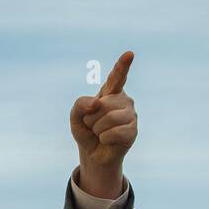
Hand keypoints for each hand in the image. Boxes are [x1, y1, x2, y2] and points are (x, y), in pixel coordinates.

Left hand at [71, 50, 137, 197]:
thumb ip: (80, 104)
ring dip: (98, 129)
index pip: (117, 77)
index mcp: (110, 92)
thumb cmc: (86, 131)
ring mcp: (131, 115)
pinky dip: (105, 138)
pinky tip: (108, 140)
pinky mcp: (133, 130)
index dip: (122, 65)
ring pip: (109, 118)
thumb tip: (97, 102)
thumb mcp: (75, 116)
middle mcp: (123, 100)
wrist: (94, 154)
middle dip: (91, 118)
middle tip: (94, 125)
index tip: (129, 54)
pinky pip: (114, 132)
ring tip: (101, 132)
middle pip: (103, 104)